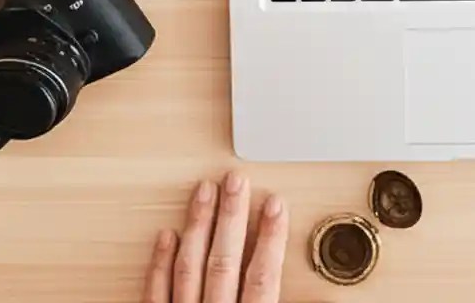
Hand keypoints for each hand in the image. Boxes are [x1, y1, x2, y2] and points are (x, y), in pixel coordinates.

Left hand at [142, 172, 289, 302]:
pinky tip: (167, 235)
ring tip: (205, 192)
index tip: (275, 206)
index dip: (271, 238)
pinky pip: (156, 292)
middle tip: (236, 182)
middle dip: (231, 216)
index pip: (262, 276)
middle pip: (224, 261)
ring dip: (198, 225)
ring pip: (189, 267)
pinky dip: (161, 262)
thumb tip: (318, 294)